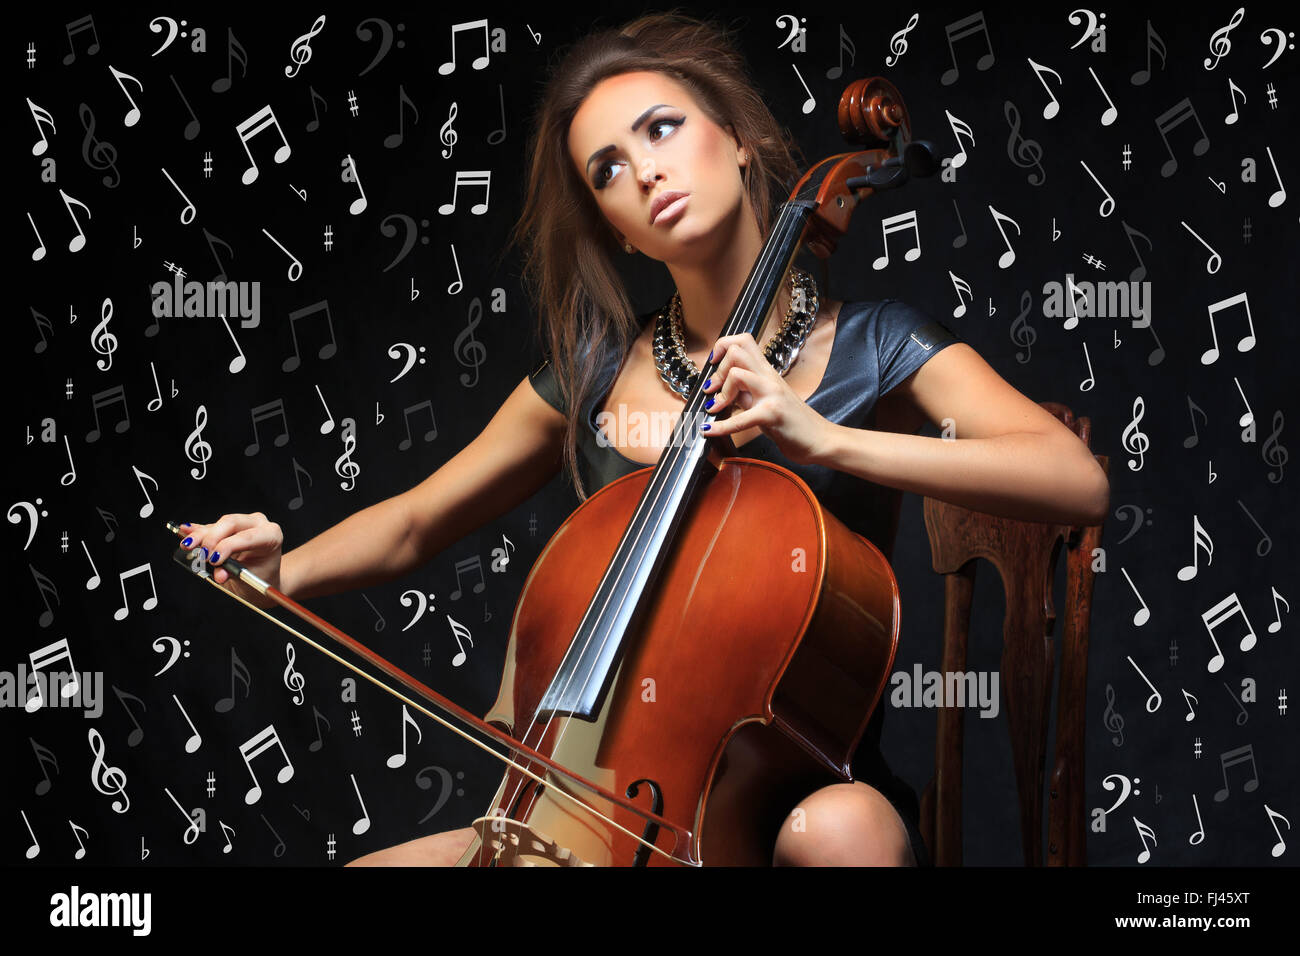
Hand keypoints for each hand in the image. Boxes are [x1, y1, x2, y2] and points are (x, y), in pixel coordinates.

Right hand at [179, 512, 282, 607]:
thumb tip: (219, 575)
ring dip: (201, 536)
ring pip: (218, 525)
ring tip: (187, 546)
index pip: (248, 536)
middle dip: (213, 538)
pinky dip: (197, 532)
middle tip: (202, 554)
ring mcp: (243, 522)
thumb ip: (233, 574)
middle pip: (231, 523)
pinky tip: (185, 531)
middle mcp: (259, 523)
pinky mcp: (228, 526)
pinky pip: (210, 527)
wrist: (263, 575)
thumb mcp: (250, 579)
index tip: (214, 559)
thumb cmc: (261, 576)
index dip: (228, 546)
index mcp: (271, 535)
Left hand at [699, 332, 832, 465]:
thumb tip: (722, 391)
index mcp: (766, 372)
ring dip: (720, 393)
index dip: (722, 347)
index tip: (712, 365)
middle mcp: (769, 377)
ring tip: (715, 409)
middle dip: (717, 370)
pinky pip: (741, 418)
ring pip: (737, 374)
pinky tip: (710, 430)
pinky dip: (721, 427)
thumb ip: (746, 393)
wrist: (820, 439)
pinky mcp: (773, 414)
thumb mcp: (765, 401)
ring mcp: (772, 394)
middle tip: (712, 391)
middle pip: (737, 350)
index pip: (743, 341)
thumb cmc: (793, 422)